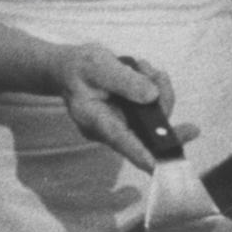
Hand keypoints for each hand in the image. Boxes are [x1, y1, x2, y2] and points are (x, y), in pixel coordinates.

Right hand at [46, 47, 191, 169]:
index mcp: (92, 118)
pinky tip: (143, 71)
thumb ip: (124, 80)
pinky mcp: (131, 121)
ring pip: (154, 119)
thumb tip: (152, 96)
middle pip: (145, 131)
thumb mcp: (97, 65)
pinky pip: (154, 111)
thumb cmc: (79, 68)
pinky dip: (155, 88)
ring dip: (157, 90)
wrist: (71, 69)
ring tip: (141, 66)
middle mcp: (108, 130)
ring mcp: (121, 127)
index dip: (138, 153)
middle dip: (160, 102)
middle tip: (159, 78)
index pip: (118, 138)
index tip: (155, 165)